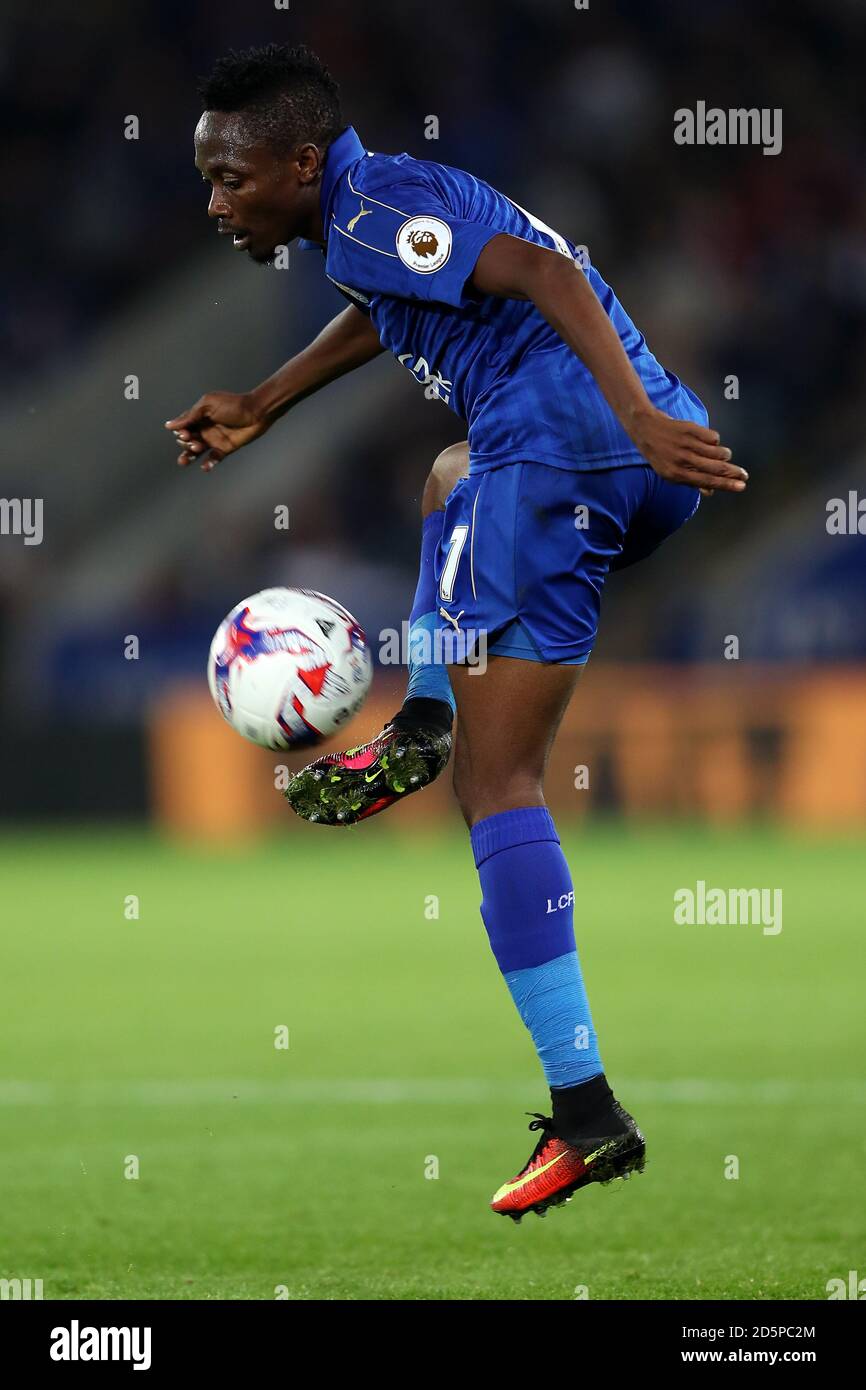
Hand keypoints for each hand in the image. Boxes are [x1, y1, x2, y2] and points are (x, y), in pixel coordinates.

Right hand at [165, 391, 270, 470]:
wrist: (256, 412)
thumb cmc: (233, 404)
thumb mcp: (208, 405)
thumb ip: (190, 416)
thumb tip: (169, 426)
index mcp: (198, 416)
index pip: (182, 427)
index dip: (181, 432)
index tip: (185, 434)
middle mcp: (204, 428)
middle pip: (187, 440)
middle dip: (186, 444)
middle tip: (194, 442)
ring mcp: (214, 439)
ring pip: (196, 451)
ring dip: (190, 455)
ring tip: (188, 458)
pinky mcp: (224, 449)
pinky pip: (213, 459)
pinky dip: (208, 464)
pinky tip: (205, 467)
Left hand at [626, 406, 746, 494]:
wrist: (645, 427)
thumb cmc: (658, 453)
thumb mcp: (668, 472)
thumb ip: (690, 482)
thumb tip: (710, 492)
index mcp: (676, 474)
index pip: (707, 482)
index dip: (726, 485)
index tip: (741, 486)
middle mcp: (683, 460)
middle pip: (716, 468)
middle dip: (734, 473)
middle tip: (744, 475)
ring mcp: (688, 444)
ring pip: (718, 452)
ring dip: (724, 455)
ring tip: (723, 456)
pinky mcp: (692, 429)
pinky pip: (714, 437)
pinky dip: (715, 441)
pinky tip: (708, 441)